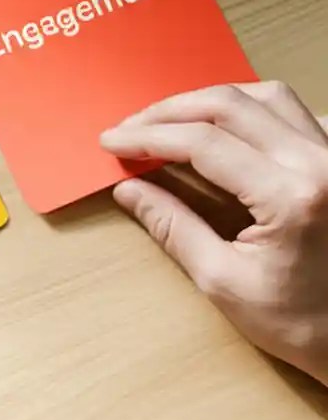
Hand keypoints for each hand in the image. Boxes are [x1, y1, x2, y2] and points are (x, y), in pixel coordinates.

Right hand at [101, 81, 327, 383]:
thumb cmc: (301, 323)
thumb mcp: (223, 282)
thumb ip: (174, 228)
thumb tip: (128, 189)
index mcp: (291, 196)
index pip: (203, 143)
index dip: (149, 137)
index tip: (112, 142)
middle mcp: (321, 163)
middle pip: (231, 106)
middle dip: (171, 110)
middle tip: (131, 127)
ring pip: (267, 96)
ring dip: (212, 101)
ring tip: (172, 121)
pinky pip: (298, 112)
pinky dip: (256, 110)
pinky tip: (230, 129)